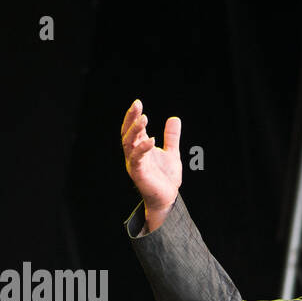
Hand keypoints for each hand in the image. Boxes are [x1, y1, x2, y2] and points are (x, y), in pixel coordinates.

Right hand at [121, 99, 181, 225]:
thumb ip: (172, 137)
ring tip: (143, 119)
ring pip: (129, 144)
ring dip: (135, 131)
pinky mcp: (138, 173)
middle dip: (131, 119)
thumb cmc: (166, 177)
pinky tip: (151, 139)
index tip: (138, 102)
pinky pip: (137, 158)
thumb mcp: (172, 153)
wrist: (168, 198)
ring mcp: (134, 163)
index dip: (134, 115)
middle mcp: (134, 154)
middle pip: (127, 133)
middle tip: (137, 106)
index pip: (134, 129)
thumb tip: (174, 118)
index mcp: (140, 148)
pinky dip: (142, 148)